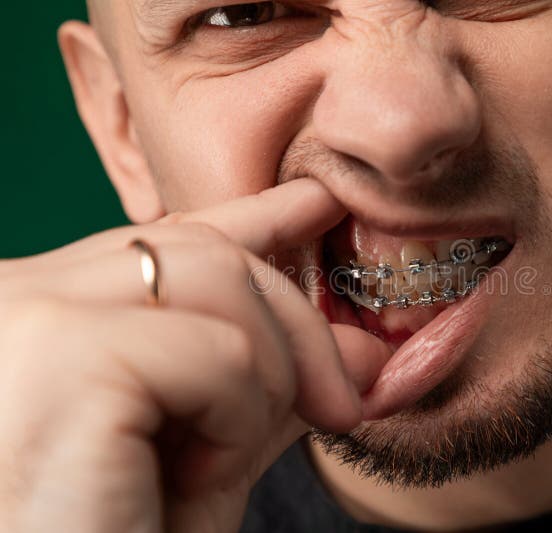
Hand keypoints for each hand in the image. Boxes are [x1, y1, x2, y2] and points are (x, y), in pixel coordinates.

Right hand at [0, 179, 390, 532]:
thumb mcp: (210, 446)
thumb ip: (272, 381)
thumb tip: (364, 348)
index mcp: (46, 308)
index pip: (166, 238)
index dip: (255, 217)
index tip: (318, 205)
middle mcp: (21, 294)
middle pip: (205, 251)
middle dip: (296, 325)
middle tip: (341, 405)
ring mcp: (32, 316)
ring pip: (221, 283)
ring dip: (264, 380)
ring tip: (219, 457)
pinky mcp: (63, 356)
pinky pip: (218, 351)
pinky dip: (237, 418)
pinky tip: (187, 475)